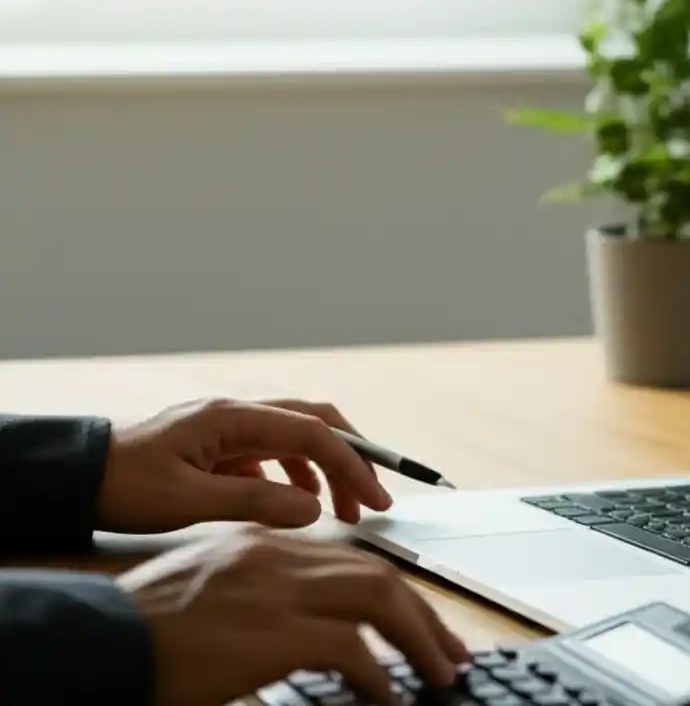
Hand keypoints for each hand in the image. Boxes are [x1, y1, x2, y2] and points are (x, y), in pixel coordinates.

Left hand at [99, 398, 393, 532]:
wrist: (75, 477)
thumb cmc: (123, 486)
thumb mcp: (189, 502)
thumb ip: (256, 504)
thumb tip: (315, 508)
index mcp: (232, 418)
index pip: (312, 433)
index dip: (352, 465)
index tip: (376, 500)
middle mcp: (236, 414)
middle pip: (315, 424)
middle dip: (351, 460)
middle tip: (375, 500)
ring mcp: (228, 428)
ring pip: (297, 439)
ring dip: (326, 472)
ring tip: (340, 512)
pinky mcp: (219, 446)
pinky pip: (272, 455)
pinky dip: (294, 478)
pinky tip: (294, 505)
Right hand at [118, 529, 469, 705]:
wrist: (98, 643)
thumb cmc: (147, 633)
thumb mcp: (216, 597)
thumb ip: (269, 599)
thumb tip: (325, 635)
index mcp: (262, 543)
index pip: (350, 558)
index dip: (395, 592)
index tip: (419, 621)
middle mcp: (275, 554)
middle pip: (376, 574)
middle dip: (423, 614)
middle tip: (450, 650)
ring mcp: (275, 588)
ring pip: (378, 599)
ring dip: (419, 638)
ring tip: (440, 671)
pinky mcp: (271, 629)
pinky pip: (350, 647)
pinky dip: (379, 673)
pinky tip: (388, 696)